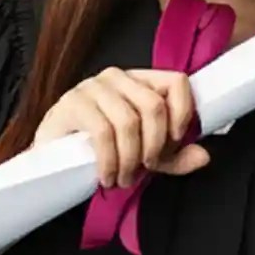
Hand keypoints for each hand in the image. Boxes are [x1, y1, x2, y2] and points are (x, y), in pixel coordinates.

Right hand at [33, 68, 209, 188]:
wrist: (51, 159)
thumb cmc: (102, 150)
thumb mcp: (145, 154)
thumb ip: (175, 156)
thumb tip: (203, 156)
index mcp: (141, 80)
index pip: (177, 81)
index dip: (183, 112)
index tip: (176, 142)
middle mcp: (118, 77)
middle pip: (154, 106)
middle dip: (155, 145)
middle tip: (146, 168)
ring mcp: (93, 87)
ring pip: (129, 121)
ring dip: (131, 158)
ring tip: (124, 178)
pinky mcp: (72, 104)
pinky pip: (103, 132)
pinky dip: (111, 160)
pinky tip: (107, 176)